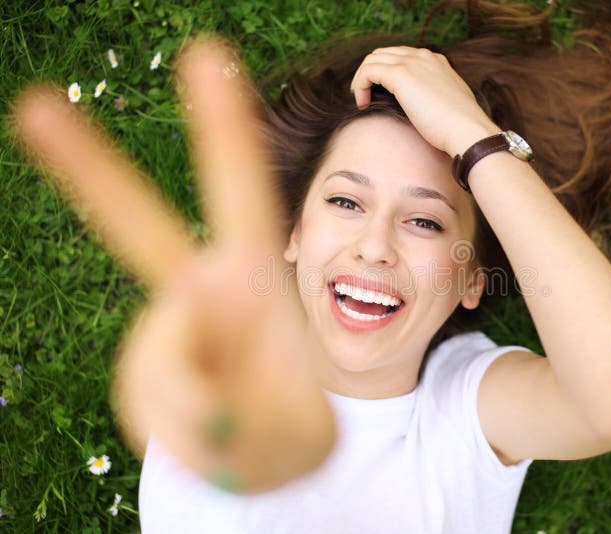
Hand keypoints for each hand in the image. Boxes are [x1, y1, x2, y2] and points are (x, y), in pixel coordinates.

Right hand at [11, 37, 334, 493]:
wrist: (266, 458)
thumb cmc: (287, 419)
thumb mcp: (291, 426)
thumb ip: (236, 410)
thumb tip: (189, 385)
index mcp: (254, 273)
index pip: (240, 193)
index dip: (222, 128)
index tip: (204, 54)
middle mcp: (203, 290)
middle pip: (138, 231)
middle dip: (89, 175)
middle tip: (29, 107)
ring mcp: (165, 329)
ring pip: (166, 371)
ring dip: (210, 419)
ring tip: (242, 429)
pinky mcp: (141, 373)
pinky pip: (160, 411)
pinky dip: (190, 437)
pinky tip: (212, 431)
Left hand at [350, 46, 499, 157]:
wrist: (468, 131)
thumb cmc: (460, 128)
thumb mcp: (448, 105)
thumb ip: (435, 98)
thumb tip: (424, 108)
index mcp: (436, 61)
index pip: (401, 56)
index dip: (385, 73)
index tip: (380, 94)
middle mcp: (423, 56)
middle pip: (384, 53)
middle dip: (370, 72)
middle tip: (365, 96)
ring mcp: (412, 63)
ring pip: (373, 59)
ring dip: (362, 79)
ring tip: (362, 101)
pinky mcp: (401, 75)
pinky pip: (368, 71)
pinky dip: (360, 86)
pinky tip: (363, 104)